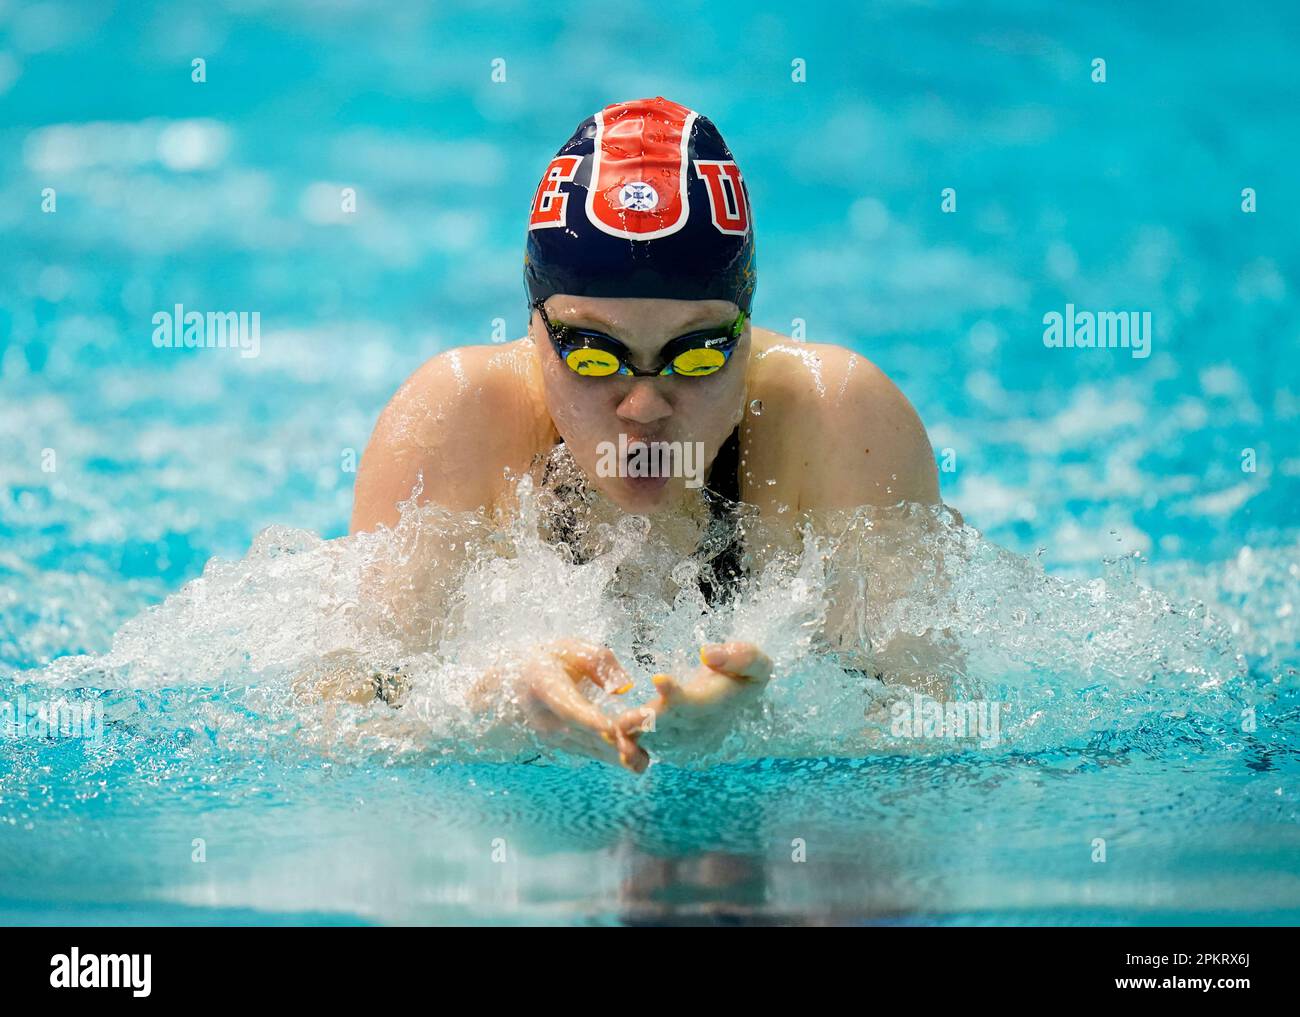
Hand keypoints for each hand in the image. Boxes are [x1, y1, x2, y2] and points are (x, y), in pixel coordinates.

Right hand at [507, 639, 648, 772]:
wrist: (524, 679)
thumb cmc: (555, 659)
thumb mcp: (575, 648)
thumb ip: (601, 663)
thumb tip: (623, 689)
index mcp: (545, 686)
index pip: (569, 707)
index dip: (590, 721)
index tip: (612, 730)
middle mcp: (545, 717)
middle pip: (581, 734)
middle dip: (610, 743)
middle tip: (637, 751)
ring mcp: (551, 735)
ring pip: (587, 747)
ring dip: (614, 755)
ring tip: (641, 760)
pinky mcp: (562, 744)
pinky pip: (589, 752)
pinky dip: (611, 757)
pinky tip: (635, 763)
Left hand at [617, 641, 772, 744]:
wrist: (737, 702)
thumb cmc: (744, 676)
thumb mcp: (757, 664)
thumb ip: (740, 658)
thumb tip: (708, 654)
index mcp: (712, 704)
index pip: (695, 703)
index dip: (676, 695)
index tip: (659, 680)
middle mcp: (694, 726)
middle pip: (668, 724)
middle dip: (647, 722)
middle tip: (624, 720)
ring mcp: (680, 738)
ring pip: (653, 738)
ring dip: (633, 737)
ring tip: (613, 730)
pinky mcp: (667, 742)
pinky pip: (644, 746)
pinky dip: (629, 744)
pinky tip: (610, 736)